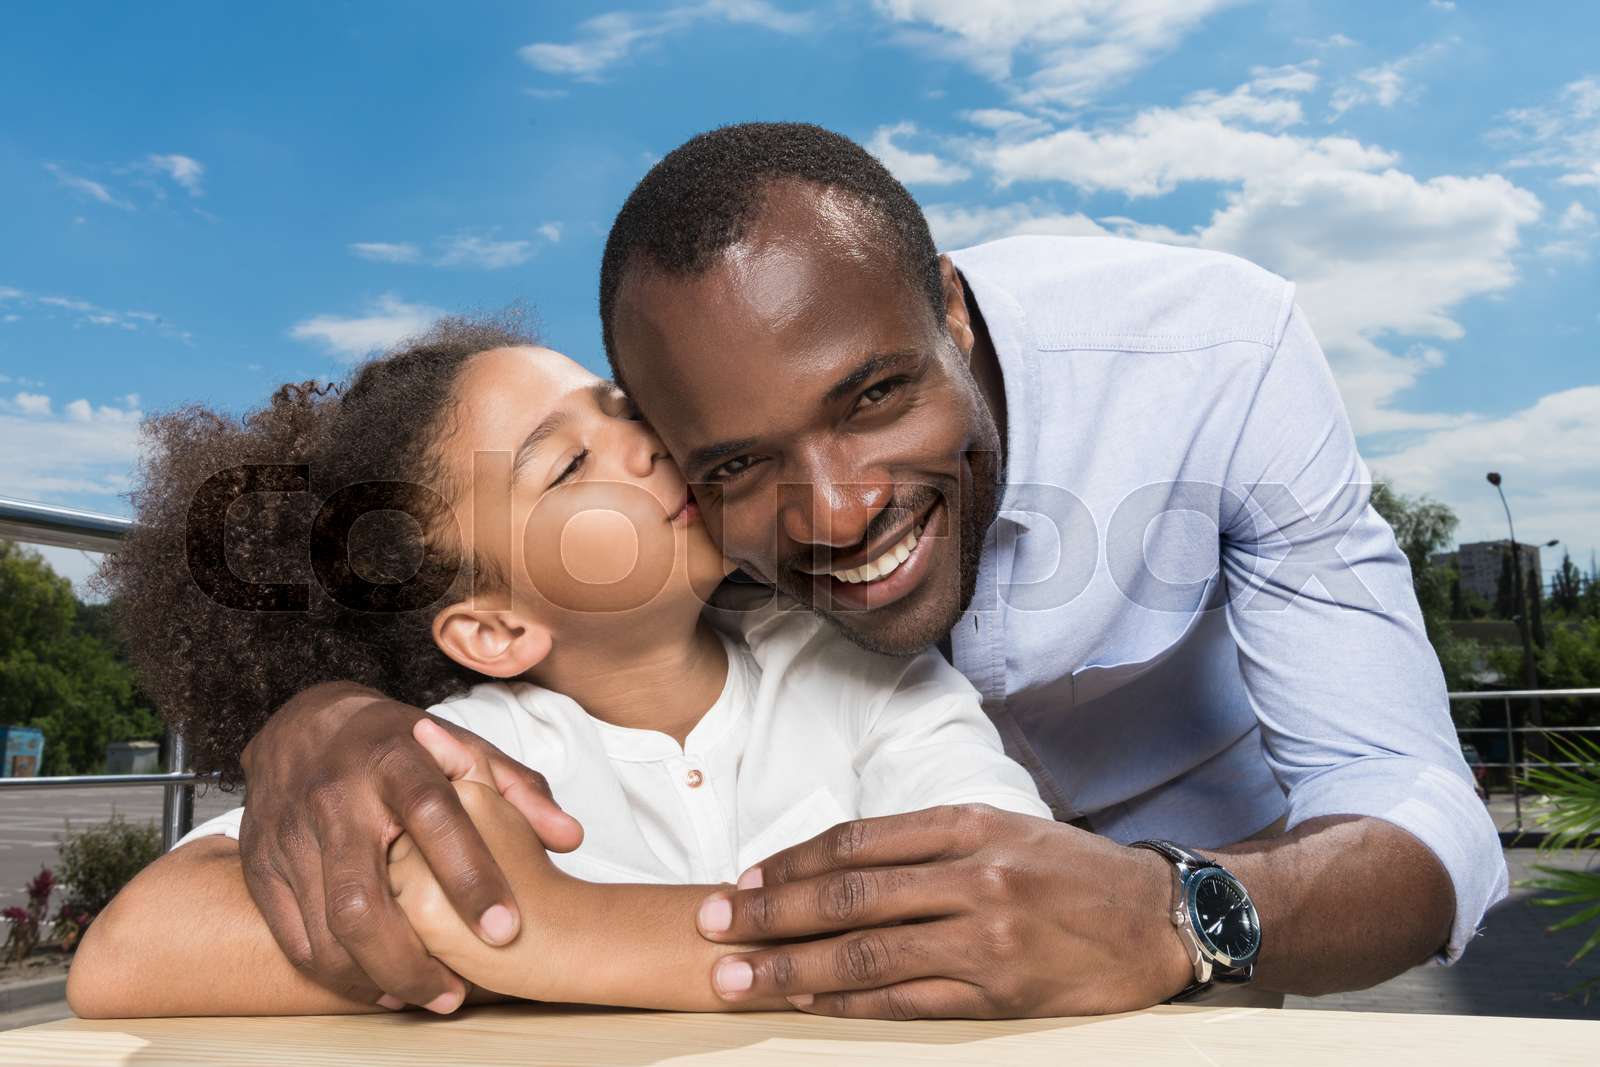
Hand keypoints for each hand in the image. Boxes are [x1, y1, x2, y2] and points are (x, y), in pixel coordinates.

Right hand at [238, 682, 582, 1012]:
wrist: (304, 725)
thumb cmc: (399, 746)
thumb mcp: (462, 749)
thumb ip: (518, 792)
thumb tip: (568, 838)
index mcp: (394, 759)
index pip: (435, 818)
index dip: (470, 875)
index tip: (506, 928)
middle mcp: (335, 797)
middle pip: (363, 898)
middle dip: (411, 958)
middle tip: (456, 993)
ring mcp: (290, 835)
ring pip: (328, 930)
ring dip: (379, 977)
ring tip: (428, 995)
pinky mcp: (261, 867)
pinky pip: (297, 940)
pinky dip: (339, 974)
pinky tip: (380, 985)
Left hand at [693, 804, 1191, 1018]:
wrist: (1156, 918)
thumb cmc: (1067, 870)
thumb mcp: (999, 827)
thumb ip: (923, 842)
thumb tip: (834, 864)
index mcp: (967, 826)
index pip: (856, 842)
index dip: (789, 863)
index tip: (741, 882)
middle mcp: (972, 877)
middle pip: (848, 897)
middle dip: (769, 915)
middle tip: (712, 927)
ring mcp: (985, 939)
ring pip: (866, 954)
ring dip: (791, 967)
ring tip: (736, 977)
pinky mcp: (999, 993)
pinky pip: (905, 1002)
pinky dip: (847, 1004)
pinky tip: (806, 1003)